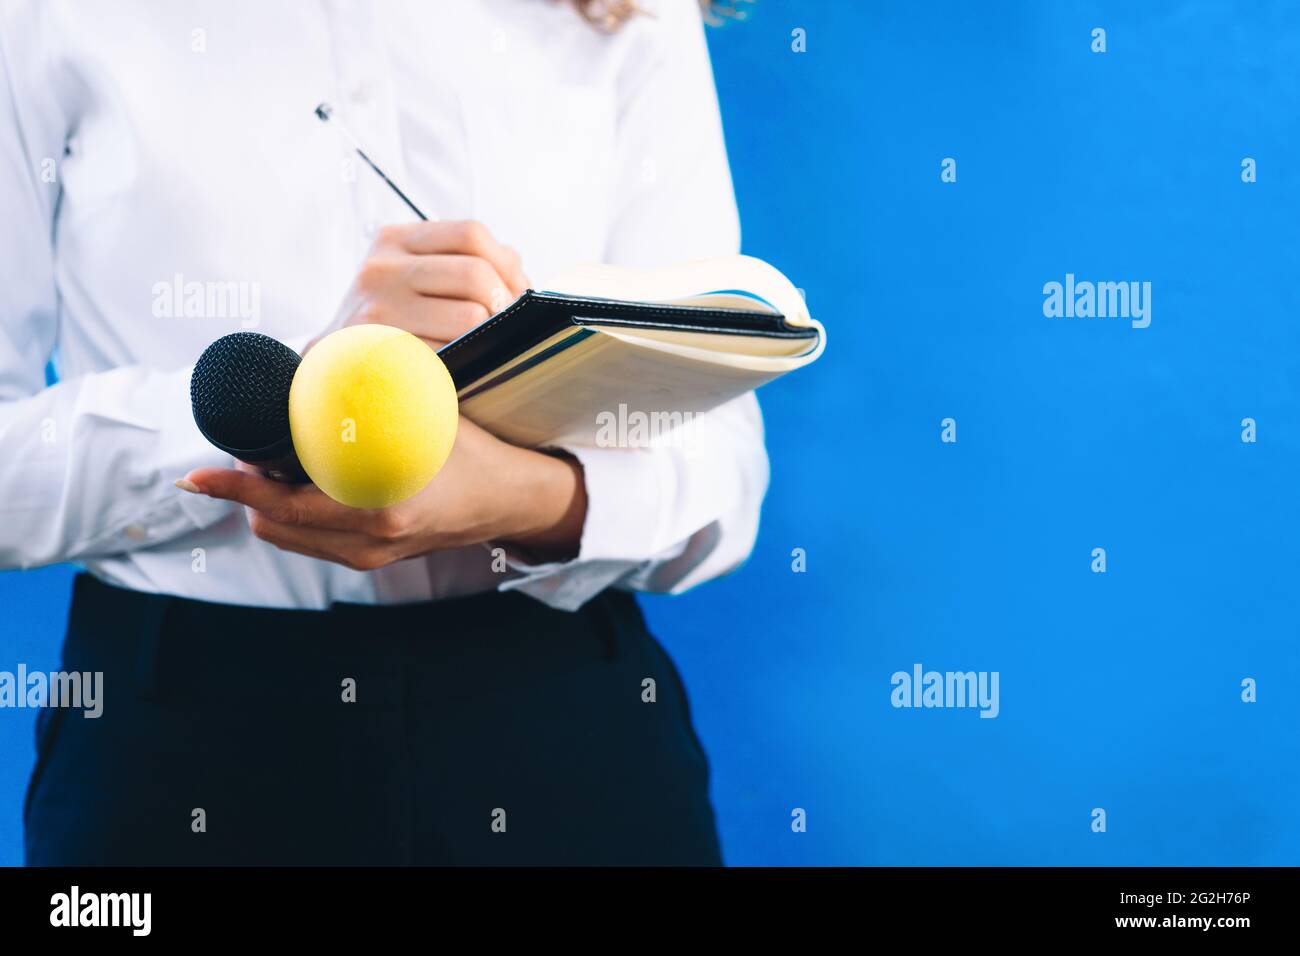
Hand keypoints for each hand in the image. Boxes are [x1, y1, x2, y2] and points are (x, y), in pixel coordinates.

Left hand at [178, 418, 585, 569]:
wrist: (512, 497)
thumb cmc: (473, 451)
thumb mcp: (423, 418)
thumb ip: (372, 403)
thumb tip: (317, 367)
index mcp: (379, 509)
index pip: (282, 506)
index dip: (234, 488)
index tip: (196, 474)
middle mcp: (370, 543)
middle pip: (272, 526)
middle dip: (247, 494)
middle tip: (246, 452)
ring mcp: (372, 557)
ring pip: (289, 538)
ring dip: (268, 506)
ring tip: (270, 466)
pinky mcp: (376, 559)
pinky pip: (314, 543)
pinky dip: (294, 517)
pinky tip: (303, 486)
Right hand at [317, 219, 529, 350]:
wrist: (335, 364)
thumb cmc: (391, 319)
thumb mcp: (414, 276)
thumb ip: (465, 263)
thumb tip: (519, 276)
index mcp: (395, 240)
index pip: (471, 233)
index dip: (506, 264)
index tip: (515, 292)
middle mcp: (381, 269)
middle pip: (475, 274)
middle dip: (505, 303)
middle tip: (510, 325)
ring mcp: (378, 310)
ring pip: (470, 317)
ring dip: (492, 335)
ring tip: (491, 346)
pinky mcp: (382, 352)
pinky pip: (451, 355)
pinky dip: (468, 362)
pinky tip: (466, 367)